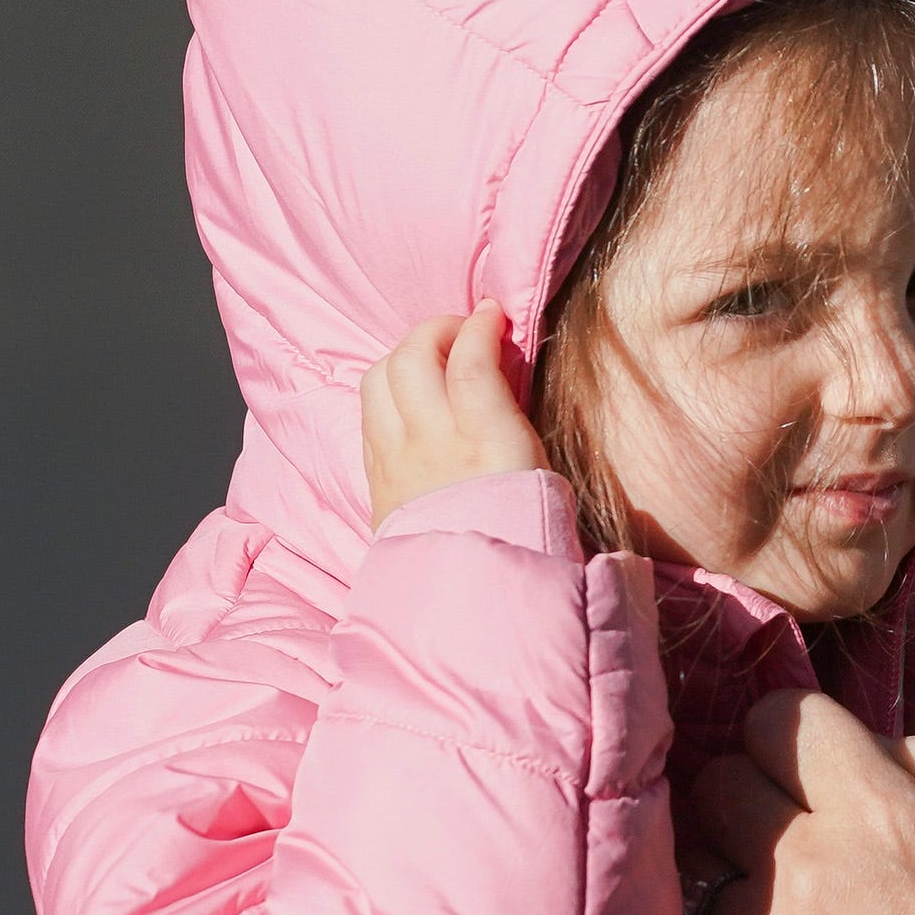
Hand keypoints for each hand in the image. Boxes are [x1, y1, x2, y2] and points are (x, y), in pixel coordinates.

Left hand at [360, 302, 547, 528]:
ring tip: (433, 358)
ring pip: (380, 378)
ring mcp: (396, 461)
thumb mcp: (545, 474)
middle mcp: (433, 444)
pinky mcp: (376, 480)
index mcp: (487, 443)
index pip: (471, 360)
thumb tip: (506, 370)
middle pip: (413, 357)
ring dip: (406, 354)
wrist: (478, 601)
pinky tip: (411, 398)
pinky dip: (389, 391)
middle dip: (438, 329)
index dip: (482, 326)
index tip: (496, 313)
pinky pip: (369, 414)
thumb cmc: (529, 537)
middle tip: (463, 331)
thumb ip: (518, 417)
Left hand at [689, 687, 914, 914]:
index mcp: (878, 817)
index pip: (780, 717)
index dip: (800, 733)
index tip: (817, 763)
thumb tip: (882, 745)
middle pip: (718, 782)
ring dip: (754, 892)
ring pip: (711, 880)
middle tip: (808, 839)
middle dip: (759, 795)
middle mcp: (800, 872)